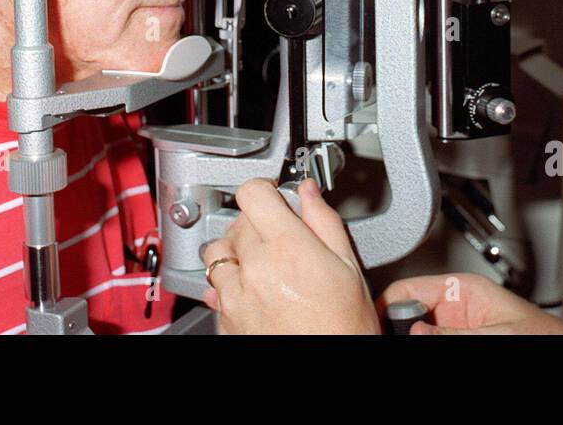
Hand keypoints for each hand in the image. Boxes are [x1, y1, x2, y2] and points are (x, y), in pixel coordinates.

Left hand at [201, 177, 381, 334]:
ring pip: (218, 251)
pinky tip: (255, 290)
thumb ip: (325, 221)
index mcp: (287, 246)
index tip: (275, 196)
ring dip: (236, 250)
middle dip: (258, 222)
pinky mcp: (226, 318)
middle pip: (237, 220)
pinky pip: (214, 287)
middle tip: (283, 238)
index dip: (265, 188)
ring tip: (263, 264)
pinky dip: (230, 284)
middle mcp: (255, 267)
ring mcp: (236, 295)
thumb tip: (308, 192)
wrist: (329, 374)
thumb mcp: (349, 266)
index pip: (252, 192)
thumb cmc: (344, 328)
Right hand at [377, 272, 562, 333]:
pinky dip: (426, 342)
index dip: (388, 308)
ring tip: (420, 339)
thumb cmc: (547, 336)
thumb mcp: (497, 331)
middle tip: (403, 337)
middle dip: (401, 329)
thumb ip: (455, 330)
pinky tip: (428, 343)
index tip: (376, 326)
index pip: (405, 291)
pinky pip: (430, 341)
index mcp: (460, 290)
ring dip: (415, 338)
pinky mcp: (460, 342)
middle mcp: (452, 310)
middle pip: (405, 318)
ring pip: (417, 334)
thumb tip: (414, 331)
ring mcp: (454, 331)